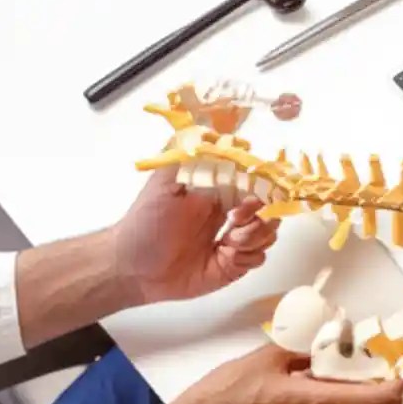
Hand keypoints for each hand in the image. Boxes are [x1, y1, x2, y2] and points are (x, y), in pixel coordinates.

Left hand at [113, 166, 279, 303]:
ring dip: (255, 237)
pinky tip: (225, 257)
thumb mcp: (165, 181)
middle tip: (234, 223)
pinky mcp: (232, 266)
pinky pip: (258, 259)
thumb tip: (223, 136)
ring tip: (229, 243)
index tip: (248, 198)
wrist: (132, 267)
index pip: (256, 183)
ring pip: (269, 234)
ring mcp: (234, 240)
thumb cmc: (146, 222)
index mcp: (218, 190)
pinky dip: (248, 257)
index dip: (262, 188)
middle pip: (270, 209)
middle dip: (262, 216)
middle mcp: (230, 213)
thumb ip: (192, 158)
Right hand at [145, 345, 402, 403]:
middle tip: (377, 362)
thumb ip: (303, 349)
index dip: (401, 381)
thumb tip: (329, 338)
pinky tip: (326, 392)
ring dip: (367, 402)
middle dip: (387, 388)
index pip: (385, 401)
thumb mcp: (265, 360)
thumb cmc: (222, 402)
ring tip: (349, 374)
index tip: (401, 360)